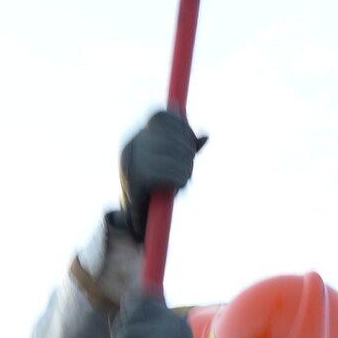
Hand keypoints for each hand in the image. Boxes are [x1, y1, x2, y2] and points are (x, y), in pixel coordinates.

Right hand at [119, 109, 206, 239]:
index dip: (181, 125)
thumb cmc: (156, 190)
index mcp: (137, 137)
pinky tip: (179, 185)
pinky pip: (165, 173)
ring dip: (185, 166)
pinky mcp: (135, 183)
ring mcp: (131, 164)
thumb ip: (185, 149)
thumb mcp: (171, 165)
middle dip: (187, 149)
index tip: (192, 140)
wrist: (136, 222)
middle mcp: (131, 146)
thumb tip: (206, 136)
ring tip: (185, 178)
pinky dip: (178, 179)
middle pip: (169, 134)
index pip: (161, 116)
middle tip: (190, 164)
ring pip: (171, 154)